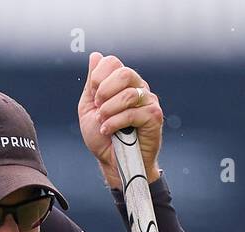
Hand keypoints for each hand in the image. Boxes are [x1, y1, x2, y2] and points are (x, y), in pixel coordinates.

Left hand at [78, 51, 163, 188]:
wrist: (113, 163)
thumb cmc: (103, 137)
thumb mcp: (90, 108)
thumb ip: (93, 83)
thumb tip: (95, 55)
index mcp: (123, 82)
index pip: (113, 63)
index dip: (98, 78)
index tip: (93, 97)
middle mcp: (138, 87)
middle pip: (124, 72)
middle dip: (104, 91)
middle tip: (98, 107)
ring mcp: (148, 101)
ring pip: (128, 94)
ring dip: (108, 110)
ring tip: (102, 122)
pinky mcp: (154, 117)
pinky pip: (133, 113)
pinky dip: (115, 123)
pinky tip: (107, 131)